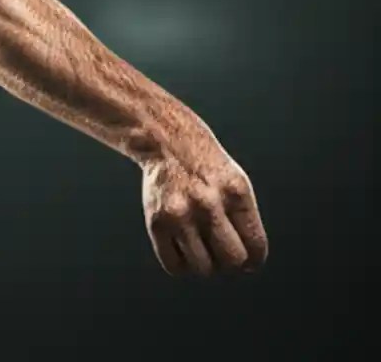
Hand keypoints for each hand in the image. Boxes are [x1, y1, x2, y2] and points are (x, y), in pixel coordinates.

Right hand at [141, 146, 267, 276]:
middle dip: (230, 264)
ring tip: (201, 251)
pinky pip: (174, 265)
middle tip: (221, 253)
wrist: (167, 143)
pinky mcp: (156, 222)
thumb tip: (248, 266)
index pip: (256, 247)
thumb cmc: (206, 168)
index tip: (247, 260)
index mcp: (235, 193)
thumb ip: (245, 221)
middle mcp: (208, 204)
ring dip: (205, 266)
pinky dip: (181, 266)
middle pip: (232, 261)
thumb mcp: (236, 185)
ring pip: (202, 268)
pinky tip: (183, 250)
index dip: (254, 260)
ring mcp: (180, 214)